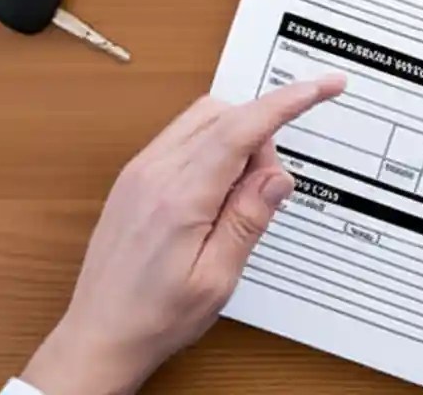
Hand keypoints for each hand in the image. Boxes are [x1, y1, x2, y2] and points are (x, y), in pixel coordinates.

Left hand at [20, 75, 345, 394]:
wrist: (99, 336)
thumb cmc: (155, 318)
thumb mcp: (217, 279)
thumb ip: (248, 219)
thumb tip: (278, 175)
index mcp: (179, 198)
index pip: (243, 129)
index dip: (288, 101)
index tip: (323, 86)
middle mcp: (154, 173)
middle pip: (225, 115)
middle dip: (262, 135)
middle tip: (268, 190)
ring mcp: (140, 171)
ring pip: (204, 120)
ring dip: (238, 140)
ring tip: (240, 198)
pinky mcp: (135, 177)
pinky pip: (184, 138)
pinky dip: (214, 148)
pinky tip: (218, 193)